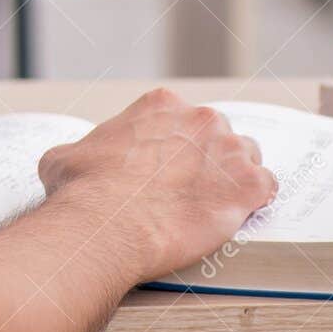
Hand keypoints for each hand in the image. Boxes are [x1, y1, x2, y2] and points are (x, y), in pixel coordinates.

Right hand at [35, 87, 277, 282]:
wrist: (105, 225)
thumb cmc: (83, 192)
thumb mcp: (66, 156)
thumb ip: (85, 150)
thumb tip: (75, 161)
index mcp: (161, 105)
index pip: (182, 118)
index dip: (177, 145)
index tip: (168, 166)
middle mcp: (199, 118)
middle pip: (217, 134)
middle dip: (207, 158)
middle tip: (189, 188)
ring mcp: (227, 151)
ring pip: (246, 157)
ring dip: (234, 177)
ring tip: (215, 204)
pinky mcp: (246, 186)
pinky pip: (266, 188)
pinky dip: (255, 201)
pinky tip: (238, 214)